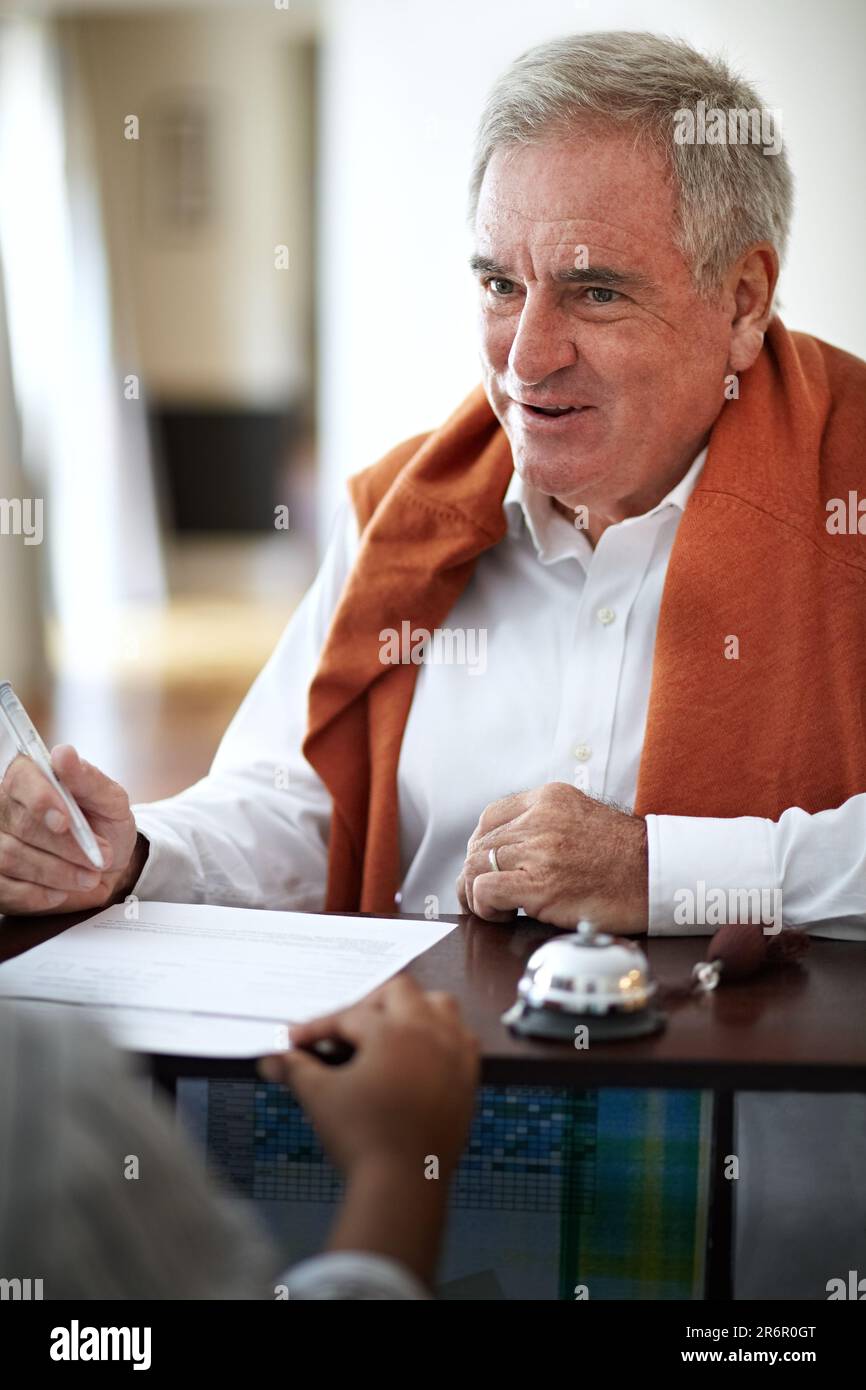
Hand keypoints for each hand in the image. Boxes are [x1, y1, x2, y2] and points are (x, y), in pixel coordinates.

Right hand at [0, 745, 140, 915]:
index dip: (40, 800)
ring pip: (10, 858)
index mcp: (31, 776)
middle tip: (99, 859)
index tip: (65, 821)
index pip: (21, 779)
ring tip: (89, 878)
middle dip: (64, 847)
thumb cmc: (104, 824)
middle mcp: (5, 806)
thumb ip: (89, 780)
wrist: (105, 863)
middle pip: (20, 825)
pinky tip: (60, 892)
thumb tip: (64, 754)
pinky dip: (37, 895)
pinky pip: (5, 889)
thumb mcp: (111, 801)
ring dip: (56, 873)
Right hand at [259, 975, 478, 1179]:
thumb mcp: (320, 1097)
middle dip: (368, 1004)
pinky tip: (424, 1054)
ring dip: (415, 1009)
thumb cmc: (362, 1138)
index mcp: (393, 1031)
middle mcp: (429, 1033)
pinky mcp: (468, 1079)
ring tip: (390, 1029)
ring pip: (441, 1006)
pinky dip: (443, 1037)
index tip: (297, 1041)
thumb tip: (272, 1059)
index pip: (349, 1015)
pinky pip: (463, 1040)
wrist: (403, 1185)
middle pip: (400, 992)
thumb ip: (295, 1069)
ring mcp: (454, 1054)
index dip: (318, 1027)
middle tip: (345, 1028)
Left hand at [457, 781, 648, 932]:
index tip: (487, 867)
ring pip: (475, 866)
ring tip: (495, 908)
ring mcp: (540, 850)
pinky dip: (483, 906)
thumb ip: (546, 824)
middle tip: (485, 896)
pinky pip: (484, 890)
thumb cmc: (626, 858)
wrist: (658, 876)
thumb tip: (508, 849)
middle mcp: (540, 819)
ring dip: (476, 893)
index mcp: (549, 798)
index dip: (481, 847)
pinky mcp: (540, 885)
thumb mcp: (582, 818)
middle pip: (479, 845)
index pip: (490, 818)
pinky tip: (502, 915)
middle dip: (475, 874)